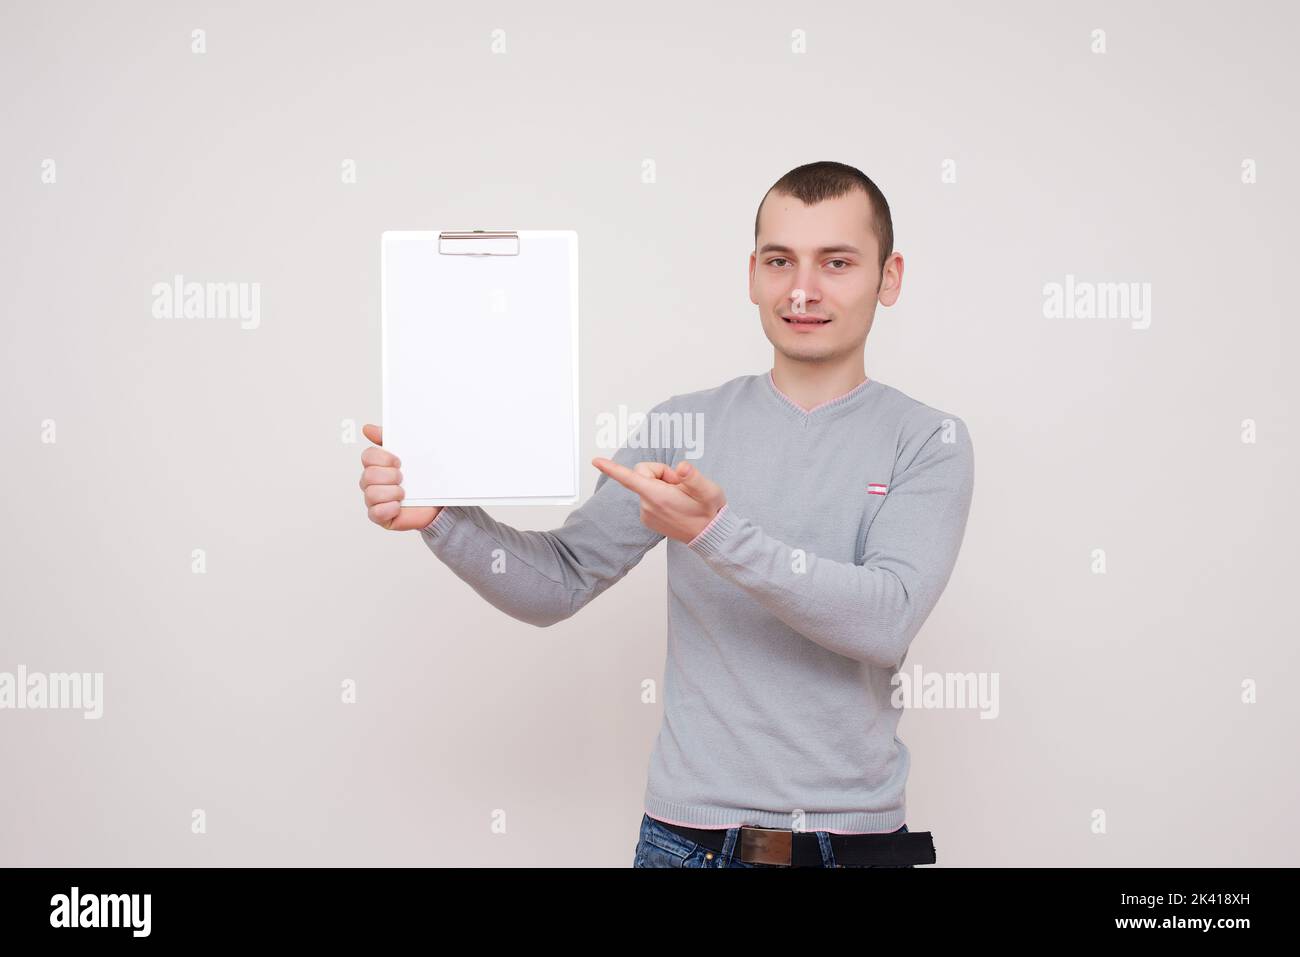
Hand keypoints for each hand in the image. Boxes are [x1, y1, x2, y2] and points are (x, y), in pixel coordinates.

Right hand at [360, 424, 441, 530]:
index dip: (383, 458)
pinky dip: (390, 509)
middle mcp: (372, 482)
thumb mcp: (410, 454)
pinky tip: (399, 506)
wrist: (438, 502)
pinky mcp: (381, 516)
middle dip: (390, 476)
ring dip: (393, 493)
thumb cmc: (422, 478)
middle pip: (368, 475)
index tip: (399, 461)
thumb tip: (367, 429)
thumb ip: (389, 439)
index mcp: (377, 465)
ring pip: (371, 494)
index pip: (367, 456)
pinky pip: (376, 513)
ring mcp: (375, 500)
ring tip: (404, 494)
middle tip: (403, 478)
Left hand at [591, 457, 725, 543]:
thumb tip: (681, 468)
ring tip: (681, 498)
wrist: (710, 535)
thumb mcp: (709, 491)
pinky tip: (675, 504)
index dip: (612, 468)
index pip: (630, 479)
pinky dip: (660, 495)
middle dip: (660, 473)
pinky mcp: (648, 518)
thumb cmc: (710, 511)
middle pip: (643, 474)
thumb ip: (693, 477)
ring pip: (646, 485)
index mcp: (659, 497)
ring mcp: (646, 514)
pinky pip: (648, 496)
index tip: (595, 461)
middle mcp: (647, 507)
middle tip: (680, 484)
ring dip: (662, 485)